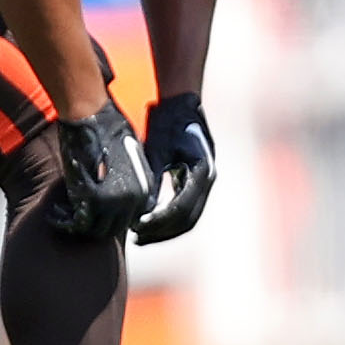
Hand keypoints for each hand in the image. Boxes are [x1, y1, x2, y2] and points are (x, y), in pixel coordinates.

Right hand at [48, 100, 156, 239]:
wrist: (90, 115)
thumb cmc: (105, 126)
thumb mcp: (125, 152)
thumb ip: (125, 175)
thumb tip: (112, 187)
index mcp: (144, 189)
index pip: (128, 219)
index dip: (104, 218)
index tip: (86, 212)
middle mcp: (134, 199)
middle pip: (112, 228)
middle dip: (90, 225)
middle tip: (70, 216)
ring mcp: (116, 200)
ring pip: (96, 231)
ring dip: (75, 226)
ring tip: (59, 214)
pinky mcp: (93, 198)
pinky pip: (79, 224)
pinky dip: (64, 223)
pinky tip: (53, 214)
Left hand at [134, 92, 216, 245]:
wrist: (182, 105)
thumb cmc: (167, 123)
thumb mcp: (155, 150)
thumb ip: (151, 179)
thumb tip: (142, 209)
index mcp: (202, 172)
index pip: (181, 207)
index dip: (158, 221)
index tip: (137, 227)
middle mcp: (207, 180)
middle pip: (188, 219)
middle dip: (162, 232)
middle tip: (137, 238)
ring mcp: (204, 182)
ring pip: (188, 217)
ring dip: (165, 230)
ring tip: (140, 236)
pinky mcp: (196, 182)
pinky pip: (185, 208)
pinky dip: (168, 218)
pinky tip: (148, 223)